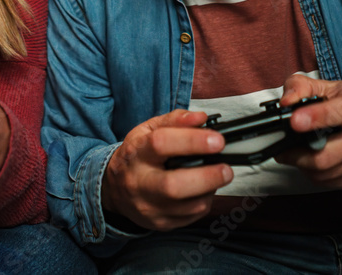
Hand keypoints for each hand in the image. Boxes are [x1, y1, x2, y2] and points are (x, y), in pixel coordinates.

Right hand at [101, 110, 232, 231]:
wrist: (115, 188)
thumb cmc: (137, 155)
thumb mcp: (148, 130)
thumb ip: (175, 120)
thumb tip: (201, 118)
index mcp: (137, 152)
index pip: (162, 144)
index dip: (193, 141)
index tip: (218, 141)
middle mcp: (139, 182)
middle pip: (173, 185)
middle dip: (207, 177)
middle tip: (226, 169)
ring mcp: (148, 207)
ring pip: (188, 206)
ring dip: (210, 190)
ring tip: (216, 176)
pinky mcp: (160, 223)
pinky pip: (191, 217)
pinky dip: (204, 202)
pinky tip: (202, 190)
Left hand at [275, 74, 341, 188]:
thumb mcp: (328, 86)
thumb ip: (301, 87)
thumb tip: (286, 102)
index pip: (341, 113)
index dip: (316, 117)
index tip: (295, 121)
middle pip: (326, 155)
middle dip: (298, 153)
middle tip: (283, 147)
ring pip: (324, 172)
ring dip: (303, 165)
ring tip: (297, 152)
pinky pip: (330, 181)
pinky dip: (314, 173)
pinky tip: (312, 160)